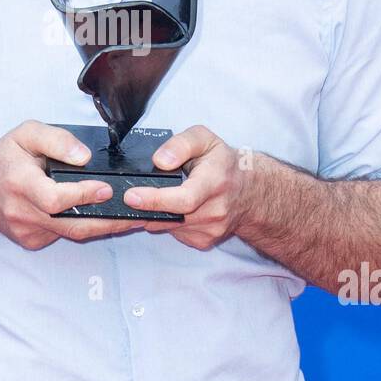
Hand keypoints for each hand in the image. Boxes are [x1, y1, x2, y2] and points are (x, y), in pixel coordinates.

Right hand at [0, 120, 143, 249]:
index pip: (55, 199)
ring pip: (73, 233)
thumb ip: (56, 140)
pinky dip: (84, 226)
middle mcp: (22, 212)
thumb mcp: (26, 134)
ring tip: (133, 217)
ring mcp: (27, 231)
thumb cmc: (4, 158)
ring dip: (104, 226)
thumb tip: (84, 156)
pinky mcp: (32, 241)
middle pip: (72, 224)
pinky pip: (64, 235)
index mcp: (19, 183)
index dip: (83, 196)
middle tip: (138, 212)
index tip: (107, 189)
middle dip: (109, 220)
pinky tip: (101, 216)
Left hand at [122, 125, 249, 248]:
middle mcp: (215, 210)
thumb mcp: (205, 139)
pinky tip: (172, 208)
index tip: (131, 196)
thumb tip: (160, 161)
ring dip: (154, 214)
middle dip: (144, 209)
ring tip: (154, 197)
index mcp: (215, 181)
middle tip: (129, 198)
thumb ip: (181, 145)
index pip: (183, 198)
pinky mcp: (204, 241)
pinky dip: (167, 221)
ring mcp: (210, 229)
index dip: (155, 200)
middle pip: (171, 216)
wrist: (251, 192)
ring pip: (167, 226)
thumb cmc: (224, 163)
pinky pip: (174, 233)